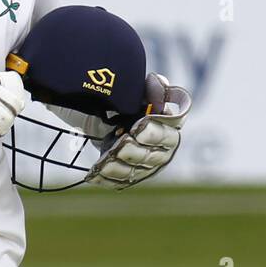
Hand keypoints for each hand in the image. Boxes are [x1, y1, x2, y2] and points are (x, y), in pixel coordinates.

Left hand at [82, 73, 190, 189]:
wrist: (107, 117)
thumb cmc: (128, 103)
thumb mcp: (139, 90)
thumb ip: (152, 86)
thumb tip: (160, 84)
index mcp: (170, 129)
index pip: (168, 134)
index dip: (153, 132)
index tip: (136, 126)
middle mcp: (163, 151)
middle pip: (151, 156)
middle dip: (132, 151)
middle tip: (118, 144)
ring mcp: (147, 167)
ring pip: (134, 172)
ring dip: (117, 166)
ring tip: (104, 160)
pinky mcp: (131, 178)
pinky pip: (119, 182)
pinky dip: (106, 179)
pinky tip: (95, 173)